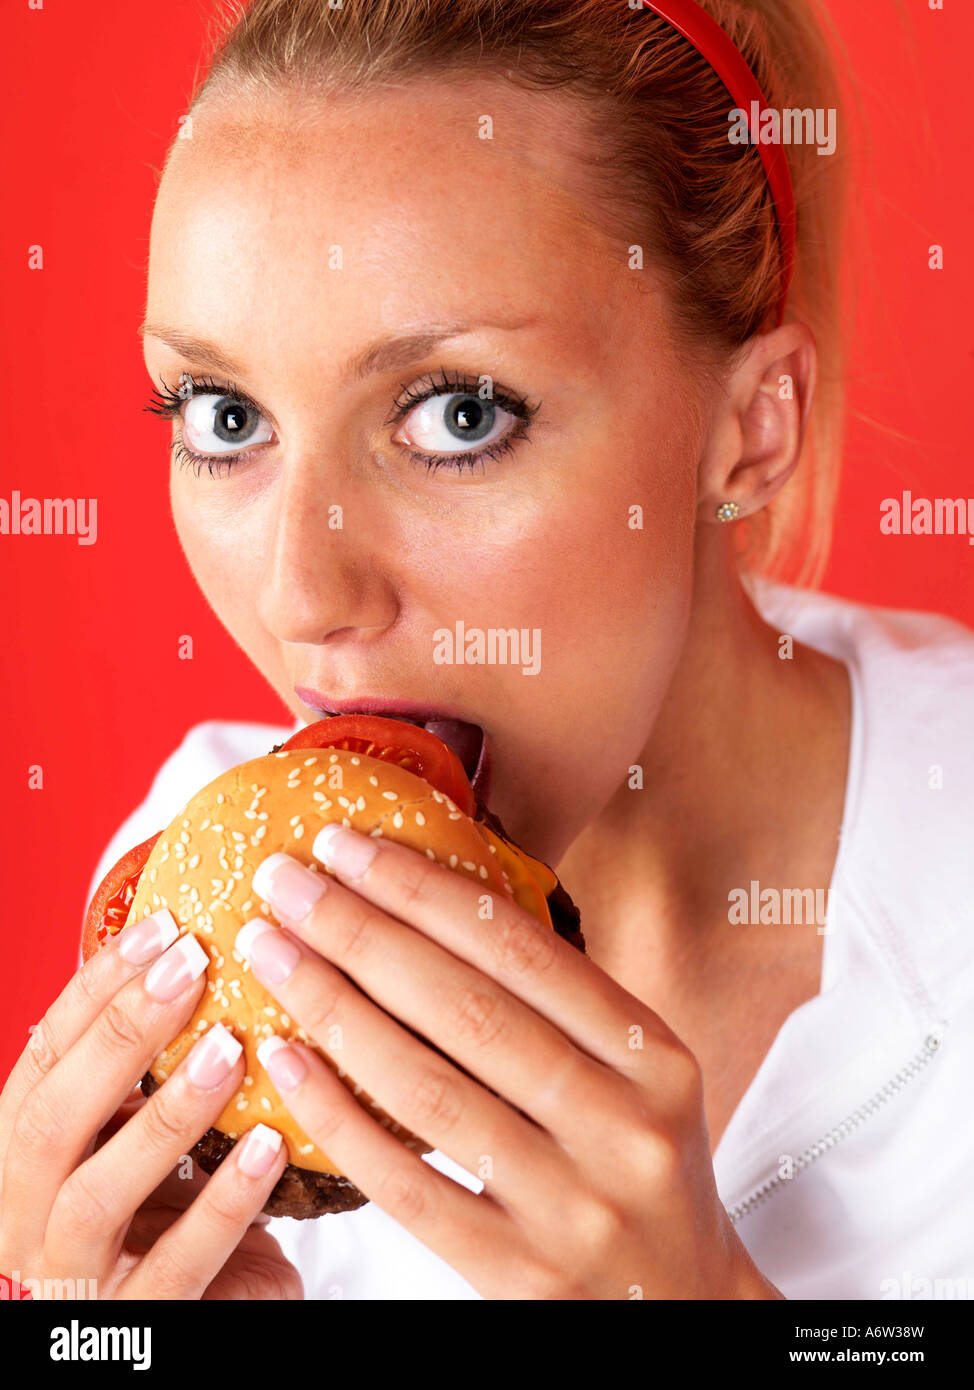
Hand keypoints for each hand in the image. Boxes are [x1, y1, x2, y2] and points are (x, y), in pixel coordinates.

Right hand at [0, 915, 300, 1299]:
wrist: (210, 1321)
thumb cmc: (175, 1218)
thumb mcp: (143, 1139)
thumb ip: (148, 1073)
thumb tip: (205, 952)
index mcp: (25, 1159)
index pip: (42, 1060)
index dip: (96, 989)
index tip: (163, 927)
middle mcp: (27, 1219)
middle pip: (50, 1120)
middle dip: (121, 1035)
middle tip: (194, 966)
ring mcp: (75, 1281)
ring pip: (97, 1195)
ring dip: (168, 1113)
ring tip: (231, 1049)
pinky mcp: (141, 1326)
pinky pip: (177, 1265)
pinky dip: (226, 1201)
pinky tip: (272, 1145)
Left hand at [238, 826, 782, 1299]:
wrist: (683, 1307)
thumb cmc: (642, 1166)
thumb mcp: (638, 1076)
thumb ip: (560, 1004)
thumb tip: (427, 902)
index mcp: (654, 1055)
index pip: (521, 949)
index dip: (422, 889)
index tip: (345, 843)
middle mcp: (623, 1124)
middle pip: (465, 1008)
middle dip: (359, 931)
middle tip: (281, 880)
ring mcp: (571, 1205)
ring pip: (427, 1090)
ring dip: (331, 1008)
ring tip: (267, 952)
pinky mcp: (518, 1276)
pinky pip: (407, 1186)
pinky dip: (339, 1117)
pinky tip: (284, 1062)